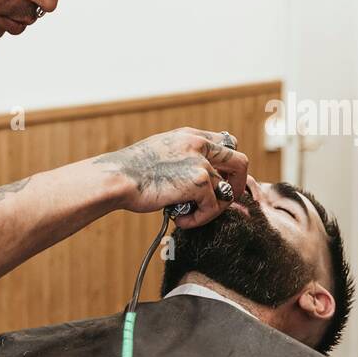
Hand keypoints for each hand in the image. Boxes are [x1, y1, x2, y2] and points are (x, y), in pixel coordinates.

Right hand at [95, 127, 249, 227]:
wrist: (117, 178)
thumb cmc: (131, 172)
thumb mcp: (162, 152)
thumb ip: (183, 157)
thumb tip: (200, 177)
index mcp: (191, 136)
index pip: (228, 144)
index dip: (229, 166)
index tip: (222, 181)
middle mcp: (200, 144)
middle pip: (241, 163)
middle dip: (238, 186)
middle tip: (222, 202)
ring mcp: (201, 162)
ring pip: (226, 192)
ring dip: (210, 210)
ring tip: (187, 215)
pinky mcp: (199, 182)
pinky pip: (212, 208)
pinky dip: (199, 219)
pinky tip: (179, 220)